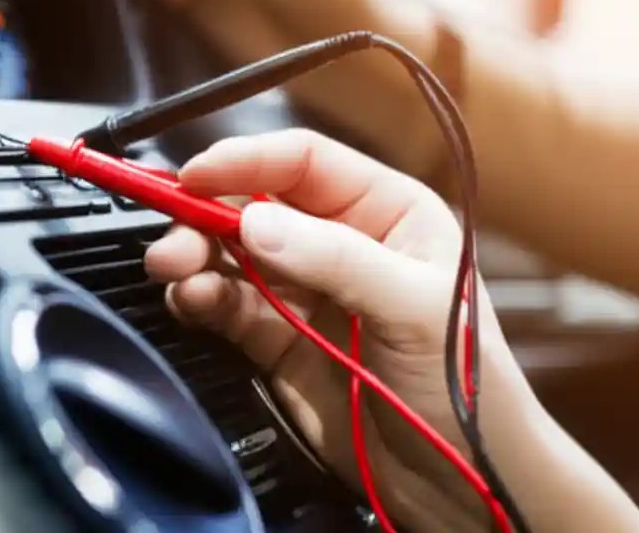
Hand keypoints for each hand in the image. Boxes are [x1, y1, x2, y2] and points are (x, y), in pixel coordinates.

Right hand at [144, 129, 536, 531]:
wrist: (457, 478)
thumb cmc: (465, 382)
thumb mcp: (413, 307)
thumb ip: (335, 259)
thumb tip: (255, 221)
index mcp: (386, 211)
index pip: (305, 163)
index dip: (247, 160)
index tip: (196, 174)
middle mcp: (340, 242)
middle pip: (255, 205)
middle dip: (207, 214)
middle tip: (173, 235)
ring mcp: (305, 292)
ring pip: (232, 255)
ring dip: (196, 256)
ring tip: (174, 270)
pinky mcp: (278, 341)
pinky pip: (228, 305)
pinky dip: (201, 299)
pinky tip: (191, 300)